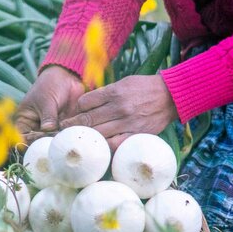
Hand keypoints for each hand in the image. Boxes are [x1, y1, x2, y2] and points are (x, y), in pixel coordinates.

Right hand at [15, 65, 85, 143]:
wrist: (68, 77)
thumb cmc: (50, 85)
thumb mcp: (46, 100)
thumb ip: (48, 117)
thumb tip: (48, 130)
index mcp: (25, 121)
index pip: (23, 137)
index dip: (29, 143)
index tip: (40, 143)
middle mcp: (36, 128)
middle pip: (38, 144)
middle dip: (47, 145)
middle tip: (56, 143)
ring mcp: (51, 130)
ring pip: (53, 142)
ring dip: (60, 142)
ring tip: (66, 139)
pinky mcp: (64, 129)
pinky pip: (66, 137)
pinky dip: (70, 138)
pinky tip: (75, 137)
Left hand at [58, 75, 178, 151]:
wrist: (170, 95)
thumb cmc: (145, 87)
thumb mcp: (124, 82)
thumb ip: (106, 93)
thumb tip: (86, 103)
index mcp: (114, 92)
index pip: (85, 102)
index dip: (76, 110)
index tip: (71, 115)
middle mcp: (119, 107)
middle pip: (88, 120)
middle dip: (73, 126)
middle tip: (62, 132)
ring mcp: (128, 122)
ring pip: (99, 133)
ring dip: (86, 138)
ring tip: (76, 142)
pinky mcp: (137, 134)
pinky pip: (116, 144)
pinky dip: (105, 146)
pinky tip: (98, 148)